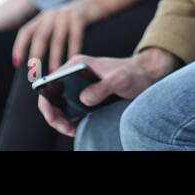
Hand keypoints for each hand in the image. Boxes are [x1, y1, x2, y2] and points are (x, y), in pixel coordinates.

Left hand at [13, 0, 104, 72]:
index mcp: (44, 16)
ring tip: (54, 73)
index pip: (26, 32)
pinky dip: (73, 52)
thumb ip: (51, 32)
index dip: (19, 48)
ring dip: (54, 58)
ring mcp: (66, 14)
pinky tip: (72, 62)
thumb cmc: (80, 17)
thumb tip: (40, 58)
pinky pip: (75, 38)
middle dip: (35, 57)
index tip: (17, 64)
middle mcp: (53, 14)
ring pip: (57, 40)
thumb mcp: (61, 20)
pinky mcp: (80, 16)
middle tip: (34, 74)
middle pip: (39, 37)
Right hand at [32, 48, 177, 137]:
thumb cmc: (134, 73)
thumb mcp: (121, 79)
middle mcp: (74, 72)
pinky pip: (69, 107)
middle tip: (68, 129)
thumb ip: (104, 87)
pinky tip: (76, 127)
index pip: (49, 84)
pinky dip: (68, 118)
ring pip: (59, 103)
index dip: (48, 104)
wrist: (147, 73)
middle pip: (51, 96)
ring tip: (72, 130)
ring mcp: (78, 82)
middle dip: (54, 115)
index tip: (59, 120)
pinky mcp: (85, 92)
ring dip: (61, 119)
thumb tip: (84, 99)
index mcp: (77, 64)